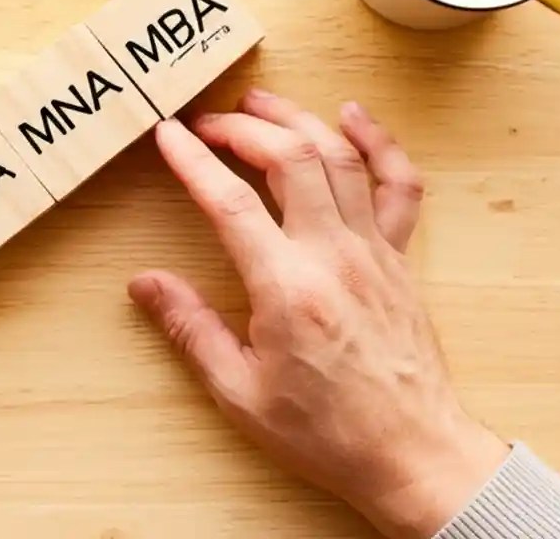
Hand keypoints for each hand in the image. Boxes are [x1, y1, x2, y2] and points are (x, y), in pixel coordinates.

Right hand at [130, 90, 507, 538]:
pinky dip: (378, 143)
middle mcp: (334, 256)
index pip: (230, 202)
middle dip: (242, 126)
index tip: (168, 134)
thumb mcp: (239, 392)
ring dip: (297, 119)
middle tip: (207, 121)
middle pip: (289, 159)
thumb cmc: (326, 433)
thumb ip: (190, 328)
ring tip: (260, 103)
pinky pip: (398, 184)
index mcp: (288, 289)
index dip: (193, 160)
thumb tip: (145, 283)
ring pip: (340, 158)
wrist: (413, 456)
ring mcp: (375, 252)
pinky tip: (353, 118)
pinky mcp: (400, 259)